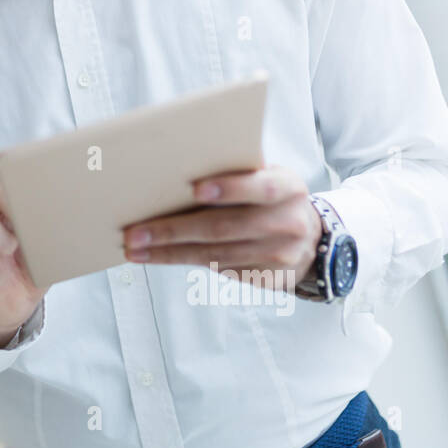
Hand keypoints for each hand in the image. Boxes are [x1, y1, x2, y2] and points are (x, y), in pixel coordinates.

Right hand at [0, 170, 44, 348]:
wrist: (13, 301)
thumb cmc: (29, 262)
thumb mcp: (45, 238)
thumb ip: (49, 218)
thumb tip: (66, 208)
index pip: (8, 169)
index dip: (28, 185)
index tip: (43, 202)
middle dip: (18, 213)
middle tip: (26, 233)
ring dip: (4, 243)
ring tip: (9, 250)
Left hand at [122, 165, 320, 287]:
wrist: (312, 242)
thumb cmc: (271, 198)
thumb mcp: (268, 177)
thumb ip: (238, 173)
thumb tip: (175, 170)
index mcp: (288, 188)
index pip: (261, 188)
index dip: (230, 188)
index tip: (195, 189)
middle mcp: (287, 223)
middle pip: (224, 228)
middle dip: (174, 230)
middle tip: (136, 232)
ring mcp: (278, 255)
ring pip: (214, 254)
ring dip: (169, 252)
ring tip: (135, 247)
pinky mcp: (266, 278)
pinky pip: (218, 268)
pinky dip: (183, 260)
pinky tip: (156, 256)